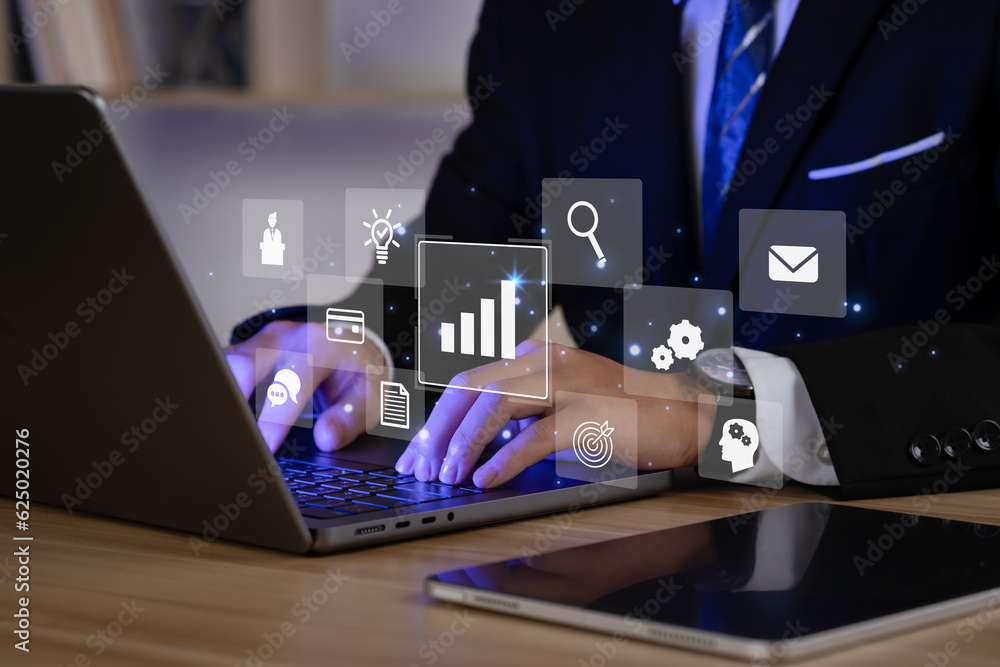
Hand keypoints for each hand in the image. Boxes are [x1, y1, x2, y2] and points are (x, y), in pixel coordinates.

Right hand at [224, 321, 388, 451]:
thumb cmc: (358, 372)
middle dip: (233, 396)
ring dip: (224, 394)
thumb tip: (326, 438)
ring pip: (228, 362)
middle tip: (233, 433)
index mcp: (322, 346)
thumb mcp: (372, 395)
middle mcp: (288, 337)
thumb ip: (352, 418)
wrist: (351, 346)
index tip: (265, 444)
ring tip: (224, 429)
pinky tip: (224, 417)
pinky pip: (224, 367)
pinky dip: (222, 390)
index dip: (277, 416)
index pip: (293, 381)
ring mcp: (263, 340)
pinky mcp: (247, 349)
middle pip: (246, 361)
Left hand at [394, 341, 715, 486]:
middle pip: (471, 389)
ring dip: (463, 443)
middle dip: (438, 430)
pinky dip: (504, 460)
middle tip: (420, 467)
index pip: (470, 382)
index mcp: (535, 358)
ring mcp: (567, 386)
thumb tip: (485, 422)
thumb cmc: (623, 412)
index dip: (437, 418)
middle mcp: (545, 364)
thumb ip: (529, 399)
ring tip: (446, 475)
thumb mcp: (567, 395)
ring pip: (494, 407)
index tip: (418, 452)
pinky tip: (485, 480)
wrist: (682, 414)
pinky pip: (534, 437)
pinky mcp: (588, 415)